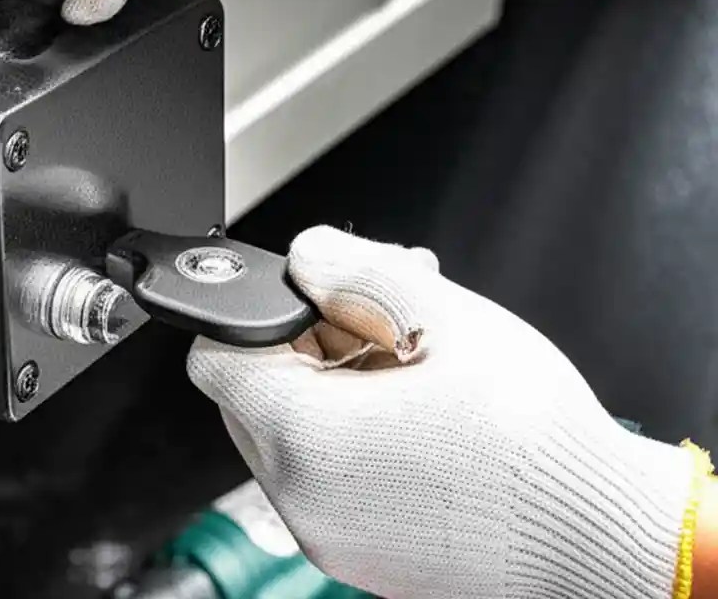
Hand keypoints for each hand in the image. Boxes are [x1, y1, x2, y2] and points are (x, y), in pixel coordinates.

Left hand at [188, 226, 706, 598]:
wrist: (594, 537)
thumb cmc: (533, 440)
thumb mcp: (444, 316)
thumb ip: (355, 270)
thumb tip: (305, 254)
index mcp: (304, 434)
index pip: (215, 360)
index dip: (257, 321)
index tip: (310, 310)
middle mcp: (298, 495)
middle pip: (250, 399)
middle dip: (303, 352)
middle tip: (380, 331)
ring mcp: (322, 533)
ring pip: (286, 440)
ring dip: (330, 396)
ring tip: (410, 373)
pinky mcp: (352, 556)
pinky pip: (320, 483)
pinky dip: (349, 445)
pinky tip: (414, 422)